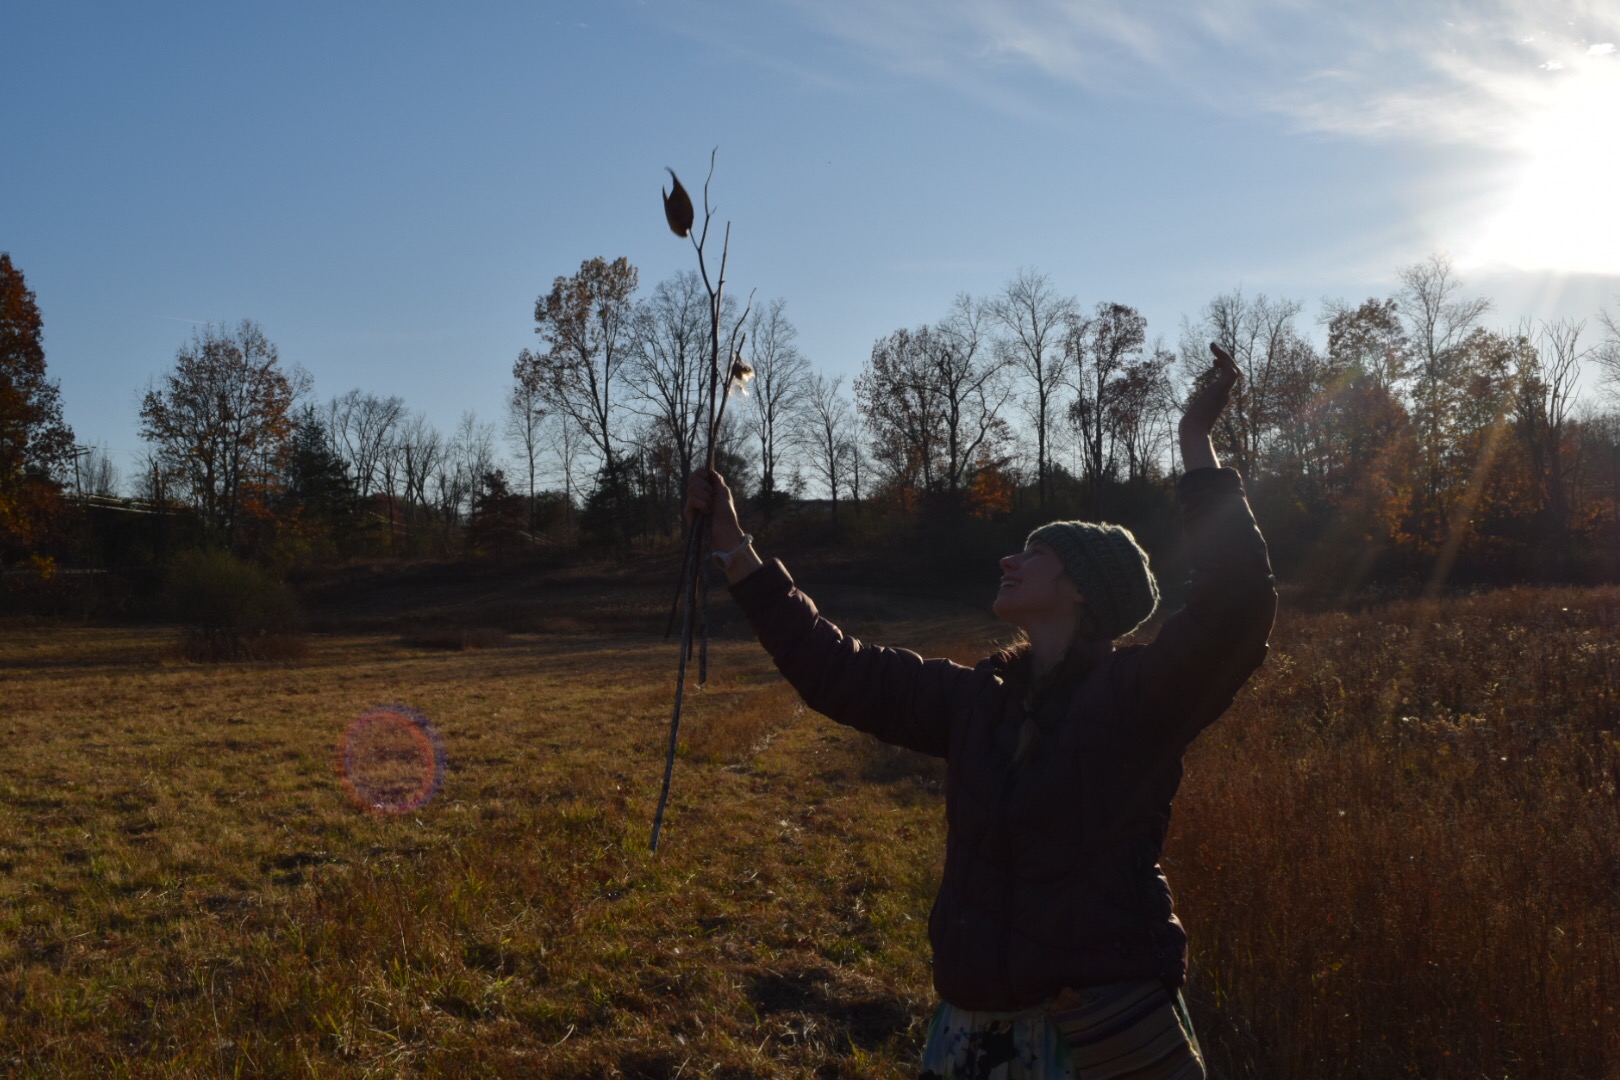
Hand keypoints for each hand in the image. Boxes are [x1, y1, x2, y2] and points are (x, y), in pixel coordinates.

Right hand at [685, 468, 744, 550]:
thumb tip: (709, 470)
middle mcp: (696, 495)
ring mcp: (692, 504)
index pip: (695, 475)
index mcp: (704, 490)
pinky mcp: (689, 513)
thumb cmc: (726, 513)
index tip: (707, 476)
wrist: (726, 529)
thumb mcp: (724, 492)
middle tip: (712, 495)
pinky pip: (691, 500)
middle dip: (704, 485)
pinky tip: (706, 511)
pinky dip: (702, 503)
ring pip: (691, 489)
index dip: (700, 473)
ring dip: (705, 496)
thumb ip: (717, 480)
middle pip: (692, 480)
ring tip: (710, 506)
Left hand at [1179, 341, 1239, 470]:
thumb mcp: (1193, 416)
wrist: (1193, 431)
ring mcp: (1225, 392)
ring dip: (1226, 357)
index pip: (1228, 379)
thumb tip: (1183, 423)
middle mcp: (1225, 394)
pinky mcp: (1221, 390)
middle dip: (1226, 358)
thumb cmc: (1191, 427)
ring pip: (1235, 370)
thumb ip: (1193, 415)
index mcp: (1220, 398)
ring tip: (1213, 347)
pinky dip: (1225, 362)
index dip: (1224, 368)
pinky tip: (1214, 359)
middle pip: (1234, 372)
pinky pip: (1231, 372)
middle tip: (1214, 347)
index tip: (1214, 361)